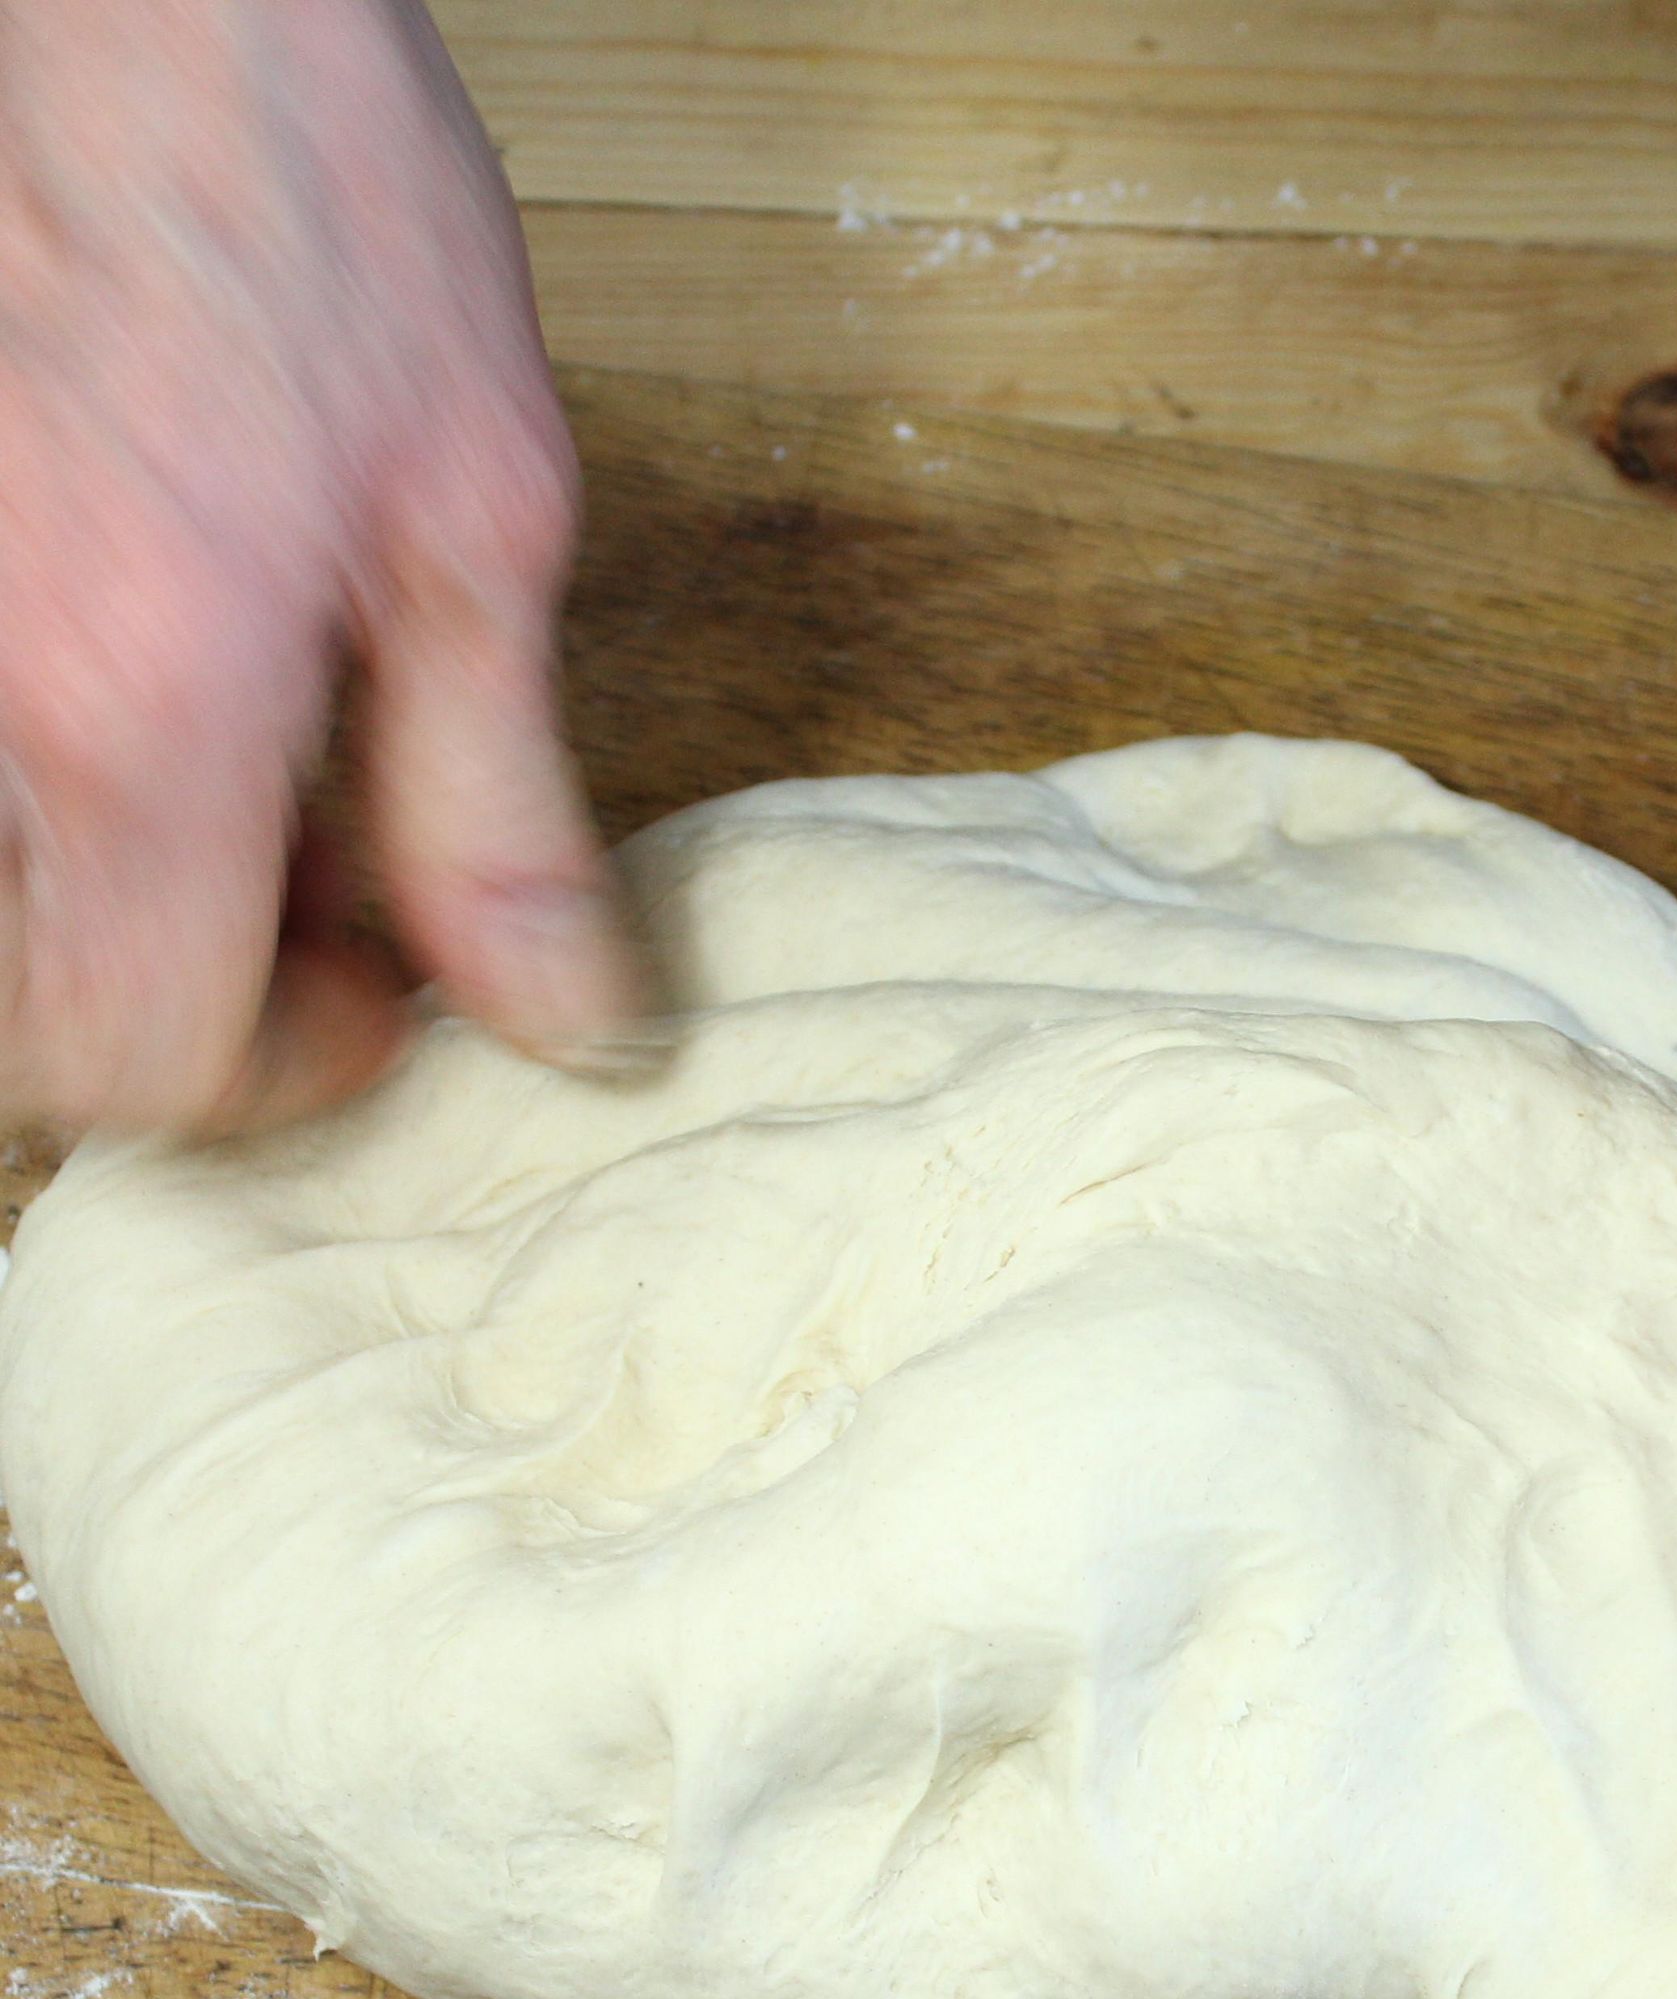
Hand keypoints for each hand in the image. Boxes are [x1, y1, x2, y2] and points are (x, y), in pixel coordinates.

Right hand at [0, 0, 642, 1134]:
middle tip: (303, 903)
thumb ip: (499, 807)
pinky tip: (131, 702)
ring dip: (94, 912)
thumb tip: (562, 1021)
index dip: (285, 1069)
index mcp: (145, 704)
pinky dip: (46, 797)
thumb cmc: (304, 191)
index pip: (146, 1051)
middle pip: (15, 1017)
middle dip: (168, 1007)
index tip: (378, 997)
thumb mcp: (480, 517)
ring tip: (224, 800)